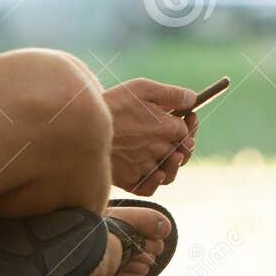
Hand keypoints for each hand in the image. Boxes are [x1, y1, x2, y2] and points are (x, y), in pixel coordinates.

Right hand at [101, 78, 197, 194]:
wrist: (82, 128)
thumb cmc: (112, 104)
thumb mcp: (142, 88)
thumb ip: (171, 94)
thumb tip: (193, 98)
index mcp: (167, 128)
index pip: (186, 130)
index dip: (187, 124)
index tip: (185, 118)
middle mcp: (160, 149)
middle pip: (181, 152)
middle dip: (182, 144)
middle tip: (178, 138)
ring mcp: (146, 166)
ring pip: (169, 172)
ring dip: (173, 165)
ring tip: (170, 156)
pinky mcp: (130, 180)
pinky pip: (150, 187)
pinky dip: (155, 182)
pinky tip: (155, 172)